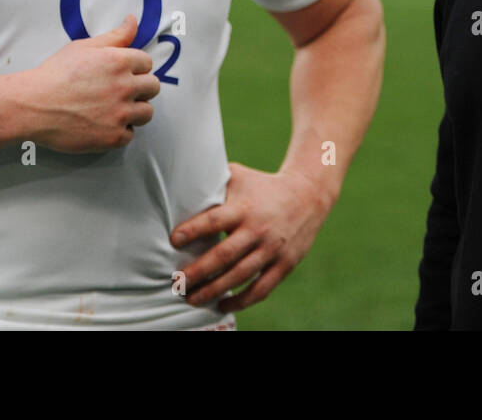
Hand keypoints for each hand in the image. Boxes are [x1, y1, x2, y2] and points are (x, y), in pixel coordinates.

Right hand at [22, 15, 160, 152]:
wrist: (33, 105)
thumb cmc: (55, 74)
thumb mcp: (84, 47)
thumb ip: (115, 36)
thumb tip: (133, 21)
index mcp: (120, 61)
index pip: (147, 63)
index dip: (134, 68)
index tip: (121, 73)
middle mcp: (125, 86)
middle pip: (153, 87)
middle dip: (139, 87)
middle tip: (118, 91)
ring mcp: (121, 113)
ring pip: (147, 112)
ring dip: (134, 110)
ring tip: (113, 109)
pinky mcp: (113, 137)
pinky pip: (130, 134)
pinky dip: (120, 131)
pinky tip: (103, 124)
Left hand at [171, 163, 334, 312]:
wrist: (308, 195)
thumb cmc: (262, 186)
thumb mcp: (239, 177)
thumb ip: (213, 183)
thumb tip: (179, 185)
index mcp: (243, 208)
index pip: (214, 220)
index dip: (193, 230)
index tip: (173, 240)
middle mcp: (258, 230)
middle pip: (224, 255)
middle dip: (197, 272)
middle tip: (176, 282)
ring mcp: (272, 249)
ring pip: (239, 276)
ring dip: (213, 291)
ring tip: (191, 298)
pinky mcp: (284, 265)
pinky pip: (261, 289)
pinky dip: (241, 301)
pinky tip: (222, 305)